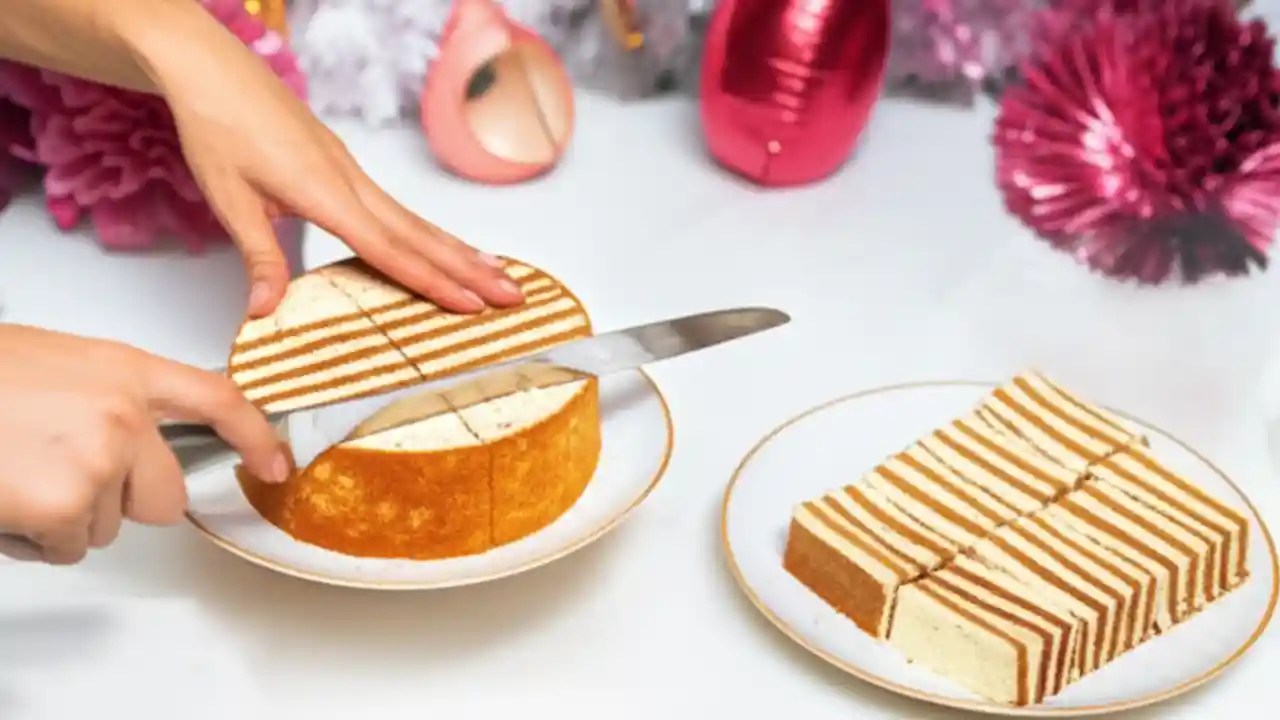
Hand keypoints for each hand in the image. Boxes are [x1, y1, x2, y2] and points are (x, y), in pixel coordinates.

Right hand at [0, 324, 287, 563]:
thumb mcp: (56, 366)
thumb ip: (110, 400)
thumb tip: (136, 442)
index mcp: (125, 369)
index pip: (217, 399)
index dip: (254, 435)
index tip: (275, 462)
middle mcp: (124, 415)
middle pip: (166, 496)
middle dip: (125, 502)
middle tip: (64, 479)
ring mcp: (99, 462)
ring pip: (110, 527)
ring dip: (67, 517)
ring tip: (17, 475)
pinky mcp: (66, 507)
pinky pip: (70, 548)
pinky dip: (36, 538)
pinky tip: (6, 499)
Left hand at [116, 2, 525, 318]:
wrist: (211, 68)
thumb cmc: (216, 127)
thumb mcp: (229, 199)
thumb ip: (259, 256)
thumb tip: (267, 310)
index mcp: (324, 192)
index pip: (388, 248)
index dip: (431, 281)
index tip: (470, 305)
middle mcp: (350, 180)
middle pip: (421, 235)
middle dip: (470, 270)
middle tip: (513, 296)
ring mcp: (352, 170)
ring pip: (416, 220)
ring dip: (460, 251)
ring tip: (499, 274)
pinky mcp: (345, 165)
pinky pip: (399, 207)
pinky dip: (430, 232)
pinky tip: (443, 245)